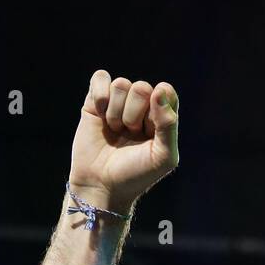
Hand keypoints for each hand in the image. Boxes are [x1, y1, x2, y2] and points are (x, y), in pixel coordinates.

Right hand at [68, 70, 179, 214]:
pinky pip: (100, 77)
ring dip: (116, 113)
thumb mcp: (163, 157)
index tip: (151, 128)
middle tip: (130, 135)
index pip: (166, 92)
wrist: (102, 186)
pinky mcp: (95, 103)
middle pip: (142, 87)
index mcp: (160, 118)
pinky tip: (100, 115)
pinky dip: (100, 95)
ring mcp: (118, 104)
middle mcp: (140, 108)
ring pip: (121, 84)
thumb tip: (160, 88)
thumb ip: (169, 125)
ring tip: (115, 132)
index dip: (158, 106)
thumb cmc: (135, 175)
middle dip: (134, 115)